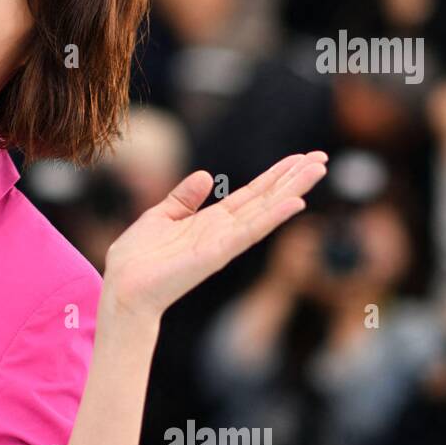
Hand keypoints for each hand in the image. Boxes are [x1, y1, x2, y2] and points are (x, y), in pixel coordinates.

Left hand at [101, 152, 328, 319]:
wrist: (122, 287)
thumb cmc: (137, 258)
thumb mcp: (160, 216)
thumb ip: (183, 198)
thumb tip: (205, 175)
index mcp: (211, 222)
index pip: (252, 194)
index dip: (276, 175)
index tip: (301, 157)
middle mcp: (223, 232)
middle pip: (266, 199)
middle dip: (294, 178)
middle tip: (323, 157)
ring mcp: (223, 243)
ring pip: (265, 211)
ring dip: (292, 190)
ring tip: (317, 169)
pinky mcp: (216, 254)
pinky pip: (249, 232)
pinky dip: (273, 217)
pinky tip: (296, 203)